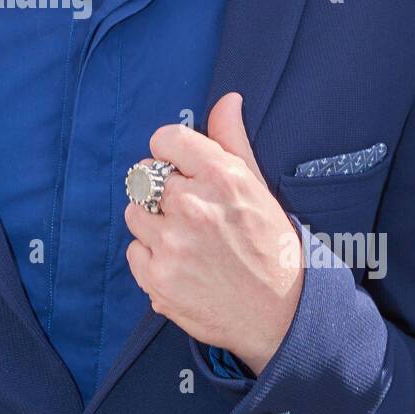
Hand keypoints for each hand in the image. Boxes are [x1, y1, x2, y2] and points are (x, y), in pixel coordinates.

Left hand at [123, 92, 303, 376]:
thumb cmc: (271, 247)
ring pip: (135, 213)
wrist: (281, 314)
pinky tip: (180, 264)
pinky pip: (133, 251)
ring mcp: (172, 244)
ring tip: (185, 239)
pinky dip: (151, 257)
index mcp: (221, 177)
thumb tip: (227, 99)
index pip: (165, 139)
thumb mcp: (258, 187)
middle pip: (143, 176)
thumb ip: (232, 141)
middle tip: (187, 211)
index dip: (170, 154)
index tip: (179, 169)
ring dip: (153, 223)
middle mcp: (193, 206)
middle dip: (161, 190)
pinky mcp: (158, 279)